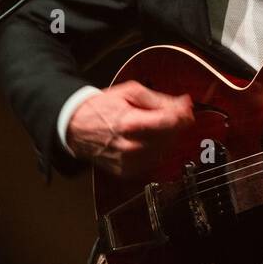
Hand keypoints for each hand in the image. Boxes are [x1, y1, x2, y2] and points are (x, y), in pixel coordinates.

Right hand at [66, 80, 194, 177]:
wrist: (76, 126)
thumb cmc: (101, 107)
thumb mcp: (130, 92)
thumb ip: (159, 100)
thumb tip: (182, 104)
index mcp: (130, 124)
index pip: (169, 123)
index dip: (182, 115)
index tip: (186, 110)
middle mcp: (130, 146)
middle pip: (170, 137)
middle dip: (175, 125)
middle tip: (171, 115)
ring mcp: (128, 161)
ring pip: (164, 151)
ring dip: (166, 138)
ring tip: (155, 126)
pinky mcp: (126, 171)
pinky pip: (153, 161)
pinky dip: (155, 150)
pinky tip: (146, 139)